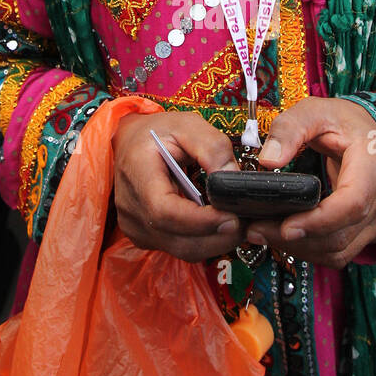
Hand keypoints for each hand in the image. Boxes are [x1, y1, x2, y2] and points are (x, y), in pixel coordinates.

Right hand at [112, 110, 243, 262]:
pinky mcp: (144, 236)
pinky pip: (179, 248)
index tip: (233, 217)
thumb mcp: (188, 125)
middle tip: (246, 222)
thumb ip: (213, 148)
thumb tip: (232, 179)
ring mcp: (135, 225)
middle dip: (217, 236)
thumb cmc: (159, 132)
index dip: (201, 221)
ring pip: (181, 249)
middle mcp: (130, 206)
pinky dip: (204, 242)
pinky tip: (218, 226)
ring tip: (237, 224)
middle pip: (177, 238)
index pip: (164, 211)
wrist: (131, 142)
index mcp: (136, 173)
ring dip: (215, 242)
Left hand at [244, 97, 375, 269]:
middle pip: (341, 234)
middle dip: (296, 238)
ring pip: (340, 249)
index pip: (354, 202)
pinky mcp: (372, 230)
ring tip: (263, 233)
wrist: (370, 133)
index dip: (320, 220)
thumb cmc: (342, 121)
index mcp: (373, 162)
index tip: (285, 227)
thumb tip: (267, 161)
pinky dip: (312, 250)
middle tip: (255, 230)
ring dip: (300, 248)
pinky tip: (286, 238)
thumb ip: (289, 130)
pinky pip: (342, 251)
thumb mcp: (314, 112)